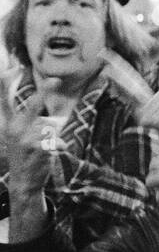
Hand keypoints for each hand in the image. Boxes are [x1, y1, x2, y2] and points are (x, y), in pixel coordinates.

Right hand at [0, 81, 61, 196]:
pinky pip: (58, 140)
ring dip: (54, 137)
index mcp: (10, 124)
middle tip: (55, 79)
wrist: (24, 181)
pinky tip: (50, 154)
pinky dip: (60, 146)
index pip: (5, 102)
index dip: (4, 86)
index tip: (8, 70)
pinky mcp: (38, 148)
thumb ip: (35, 125)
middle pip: (34, 105)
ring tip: (44, 148)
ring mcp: (26, 139)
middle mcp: (16, 129)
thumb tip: (56, 120)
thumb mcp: (24, 138)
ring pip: (52, 127)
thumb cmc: (27, 155)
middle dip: (45, 91)